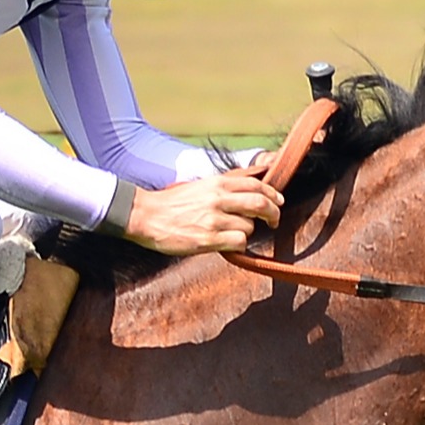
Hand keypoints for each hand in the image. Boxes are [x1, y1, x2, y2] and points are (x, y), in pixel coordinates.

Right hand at [123, 172, 283, 255]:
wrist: (146, 216)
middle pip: (260, 204)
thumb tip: (257, 178)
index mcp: (217, 183)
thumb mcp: (202, 186)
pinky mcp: (208, 239)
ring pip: (249, 227)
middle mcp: (218, 199)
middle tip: (273, 221)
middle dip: (273, 214)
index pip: (257, 186)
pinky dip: (238, 245)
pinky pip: (239, 243)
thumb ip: (227, 184)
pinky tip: (227, 244)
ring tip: (232, 233)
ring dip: (246, 232)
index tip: (278, 202)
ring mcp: (213, 219)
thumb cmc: (173, 203)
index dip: (273, 195)